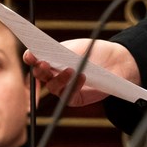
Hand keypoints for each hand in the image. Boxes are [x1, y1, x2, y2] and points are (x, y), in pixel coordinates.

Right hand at [24, 39, 138, 107]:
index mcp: (50, 59)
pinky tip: (82, 76)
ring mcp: (63, 88)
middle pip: (40, 75)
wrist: (116, 61)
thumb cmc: (94, 52)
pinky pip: (69, 95)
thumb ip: (59, 51)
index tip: (30, 54)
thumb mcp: (76, 48)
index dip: (30, 57)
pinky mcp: (74, 98)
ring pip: (52, 86)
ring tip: (70, 69)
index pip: (34, 59)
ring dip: (59, 78)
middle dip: (40, 69)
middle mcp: (53, 75)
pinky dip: (74, 85)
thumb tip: (42, 52)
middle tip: (44, 63)